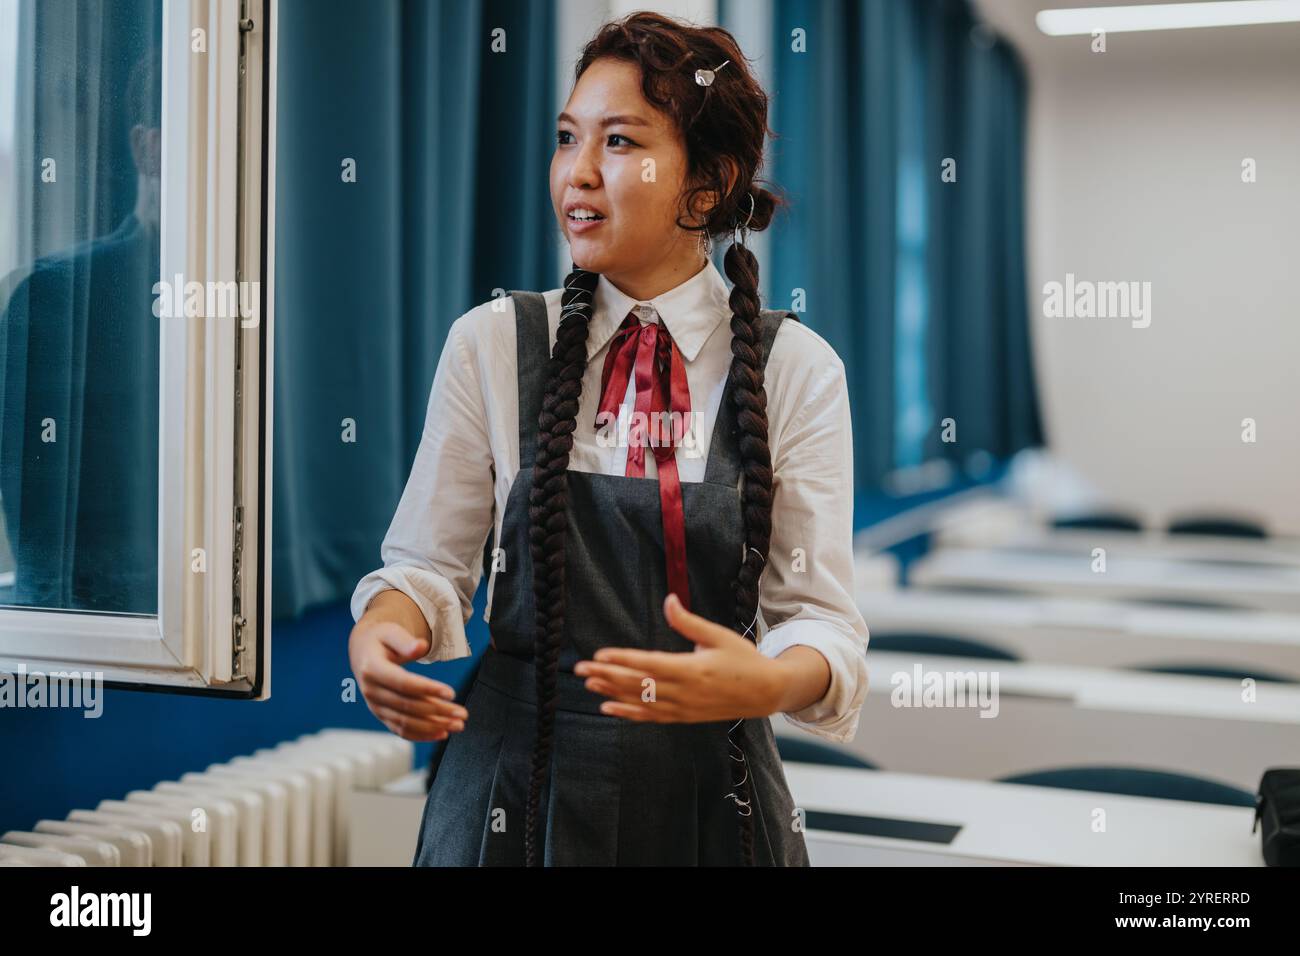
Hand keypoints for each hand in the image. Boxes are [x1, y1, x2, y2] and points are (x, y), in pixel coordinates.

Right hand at [348, 621, 469, 741]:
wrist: (364, 652)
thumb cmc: (382, 640)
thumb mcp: (392, 633)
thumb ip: (406, 641)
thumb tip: (421, 647)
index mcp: (372, 669)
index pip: (403, 684)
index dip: (428, 689)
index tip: (451, 693)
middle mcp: (372, 691)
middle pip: (408, 706)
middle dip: (438, 711)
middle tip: (462, 713)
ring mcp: (375, 706)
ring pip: (406, 722)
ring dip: (433, 726)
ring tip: (457, 725)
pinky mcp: (381, 715)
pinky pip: (401, 729)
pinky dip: (421, 735)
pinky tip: (441, 734)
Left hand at [573, 592, 784, 723]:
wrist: (764, 693)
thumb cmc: (742, 659)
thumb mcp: (718, 635)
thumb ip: (689, 622)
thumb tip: (669, 600)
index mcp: (692, 669)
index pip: (648, 664)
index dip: (622, 660)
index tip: (599, 654)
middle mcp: (684, 692)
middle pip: (638, 684)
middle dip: (607, 675)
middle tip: (580, 669)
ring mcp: (683, 707)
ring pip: (640, 701)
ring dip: (612, 692)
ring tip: (589, 684)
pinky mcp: (684, 717)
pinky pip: (651, 716)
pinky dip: (628, 713)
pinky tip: (609, 707)